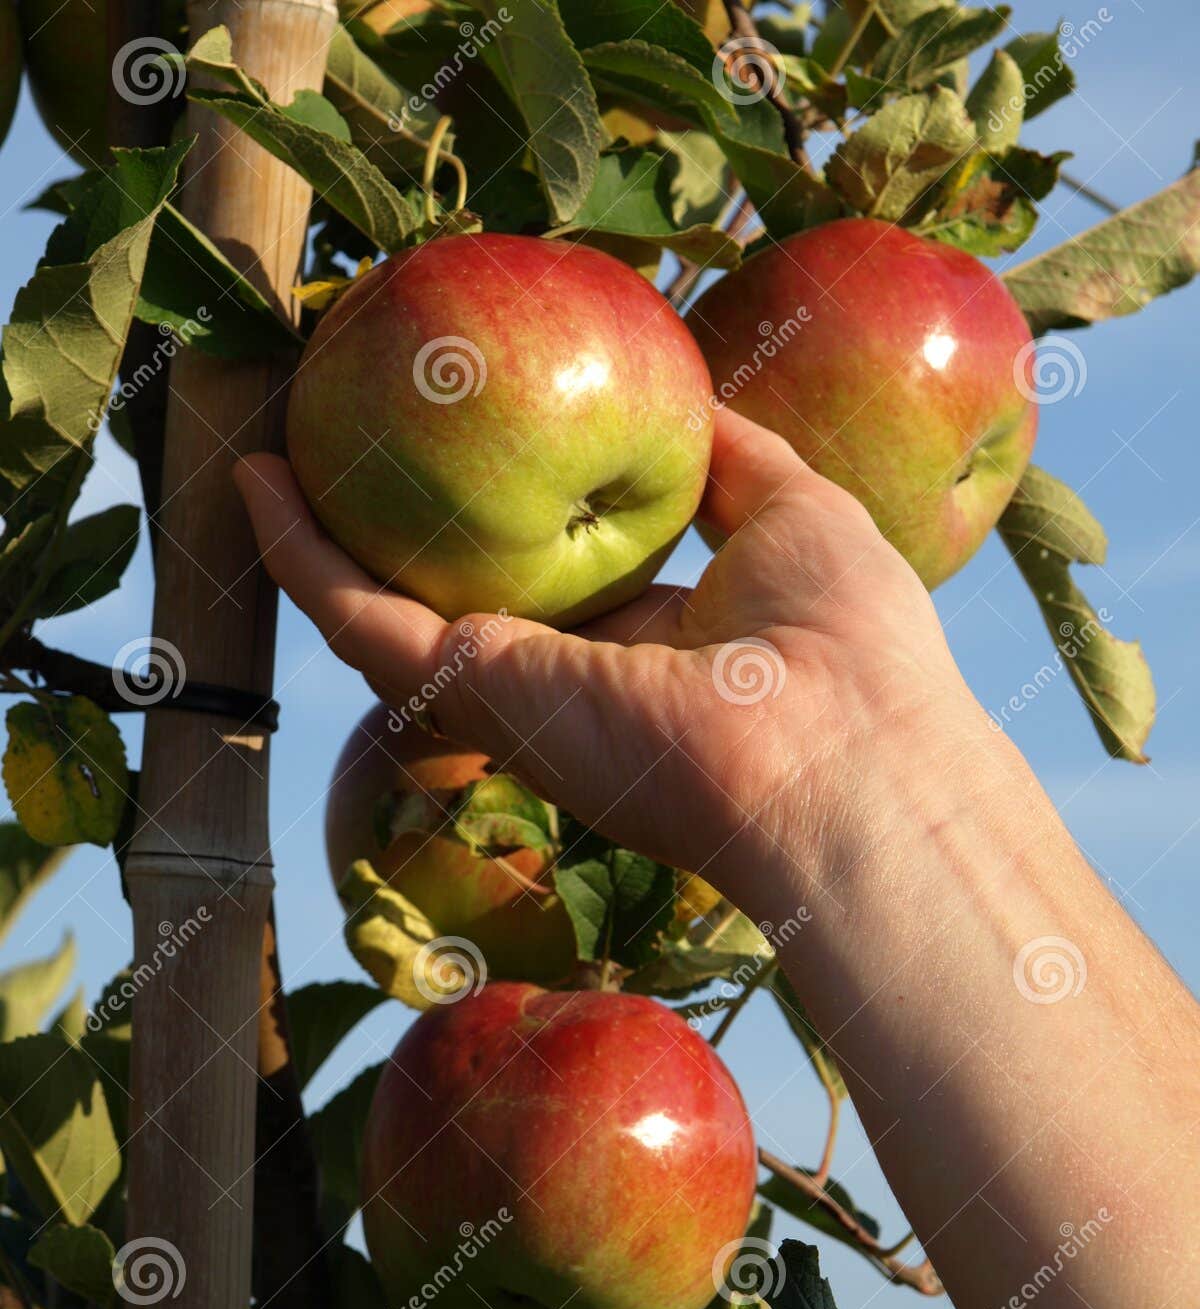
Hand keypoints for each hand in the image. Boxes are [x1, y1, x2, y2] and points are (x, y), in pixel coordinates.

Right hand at [234, 408, 985, 929]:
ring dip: (317, 528)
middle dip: (391, 517)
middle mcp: (564, 674)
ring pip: (383, 609)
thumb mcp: (795, 513)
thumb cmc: (846, 642)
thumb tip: (690, 391)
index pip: (553, 572)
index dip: (504, 502)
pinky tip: (255, 479)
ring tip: (270, 436)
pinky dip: (298, 553)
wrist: (841, 758)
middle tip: (336, 419)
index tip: (460, 424)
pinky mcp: (468, 691)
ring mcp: (509, 689)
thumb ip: (731, 459)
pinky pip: (358, 618)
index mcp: (643, 640)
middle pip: (455, 590)